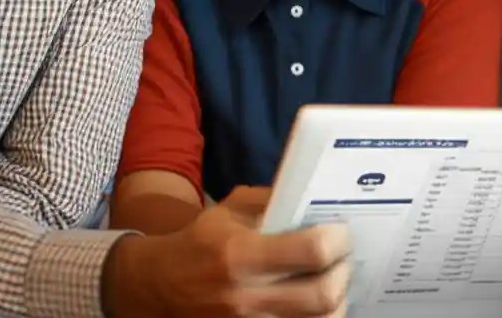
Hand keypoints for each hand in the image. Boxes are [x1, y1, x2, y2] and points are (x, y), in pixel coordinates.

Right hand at [104, 190, 350, 316]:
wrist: (159, 285)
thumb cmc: (200, 242)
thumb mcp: (228, 210)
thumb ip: (270, 199)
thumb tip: (314, 196)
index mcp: (241, 254)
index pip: (311, 251)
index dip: (337, 241)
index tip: (340, 233)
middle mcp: (247, 296)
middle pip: (323, 296)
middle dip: (343, 274)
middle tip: (342, 260)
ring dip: (335, 302)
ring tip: (332, 283)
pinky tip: (315, 304)